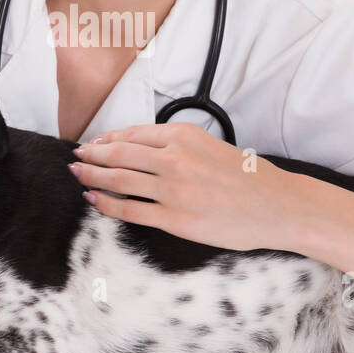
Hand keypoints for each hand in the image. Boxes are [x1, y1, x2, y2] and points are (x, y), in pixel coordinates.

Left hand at [67, 123, 307, 251]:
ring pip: (118, 180)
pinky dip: (106, 204)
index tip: (94, 143)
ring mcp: (172, 189)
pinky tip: (94, 201)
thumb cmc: (249, 178)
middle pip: (118, 154)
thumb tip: (143, 149)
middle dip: (91, 155)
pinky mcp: (175, 218)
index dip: (107, 139)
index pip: (133, 134)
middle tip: (76, 157)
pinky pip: (129, 209)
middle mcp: (174, 158)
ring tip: (78, 176)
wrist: (277, 206)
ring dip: (92, 177)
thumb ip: (179, 145)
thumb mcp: (212, 145)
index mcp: (184, 135)